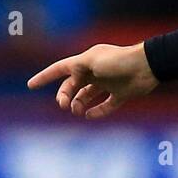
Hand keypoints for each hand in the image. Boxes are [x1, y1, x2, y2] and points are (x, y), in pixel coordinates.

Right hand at [27, 42, 157, 117]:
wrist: (147, 66)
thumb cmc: (118, 61)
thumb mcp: (92, 61)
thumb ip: (77, 68)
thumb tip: (68, 81)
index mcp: (85, 61)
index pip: (60, 69)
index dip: (44, 76)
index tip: (30, 85)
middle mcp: (95, 72)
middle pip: (72, 86)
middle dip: (64, 96)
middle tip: (64, 106)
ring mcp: (108, 83)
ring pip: (87, 96)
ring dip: (78, 104)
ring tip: (76, 111)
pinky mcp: (121, 94)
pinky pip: (105, 105)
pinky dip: (97, 111)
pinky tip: (89, 116)